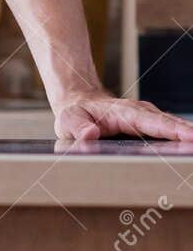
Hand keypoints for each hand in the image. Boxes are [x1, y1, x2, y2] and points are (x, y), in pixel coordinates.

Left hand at [53, 88, 191, 143]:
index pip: (153, 122)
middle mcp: (142, 113)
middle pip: (171, 125)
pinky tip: (189, 150)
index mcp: (125, 112)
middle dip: (189, 135)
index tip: (191, 138)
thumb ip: (78, 127)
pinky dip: (183, 139)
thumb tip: (91, 134)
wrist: (79, 101)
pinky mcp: (150, 126)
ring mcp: (148, 119)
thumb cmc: (76, 112)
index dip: (173, 130)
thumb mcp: (69, 119)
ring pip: (174, 128)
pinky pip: (170, 133)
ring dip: (189, 137)